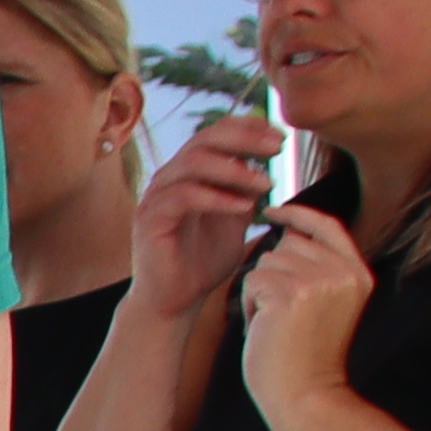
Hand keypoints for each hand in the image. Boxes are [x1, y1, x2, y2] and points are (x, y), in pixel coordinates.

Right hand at [130, 116, 280, 323]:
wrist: (176, 301)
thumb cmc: (202, 262)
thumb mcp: (234, 221)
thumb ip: (244, 192)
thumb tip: (265, 164)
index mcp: (187, 174)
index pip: (214, 134)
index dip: (247, 129)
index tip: (280, 137)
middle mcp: (168, 178)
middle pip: (203, 140)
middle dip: (244, 140)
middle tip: (277, 149)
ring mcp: (156, 197)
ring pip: (193, 164)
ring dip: (234, 170)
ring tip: (266, 184)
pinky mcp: (151, 219)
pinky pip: (184, 197)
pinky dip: (217, 198)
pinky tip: (245, 207)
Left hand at [232, 196, 368, 412]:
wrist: (306, 396)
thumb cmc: (305, 356)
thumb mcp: (326, 305)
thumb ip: (318, 267)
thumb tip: (286, 229)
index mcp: (359, 274)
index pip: (327, 226)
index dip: (297, 215)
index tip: (272, 212)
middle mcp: (344, 272)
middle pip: (289, 243)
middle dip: (273, 272)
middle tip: (281, 313)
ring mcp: (319, 281)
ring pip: (266, 261)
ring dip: (260, 291)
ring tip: (276, 324)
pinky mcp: (290, 292)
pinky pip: (252, 280)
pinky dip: (249, 304)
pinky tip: (264, 329)